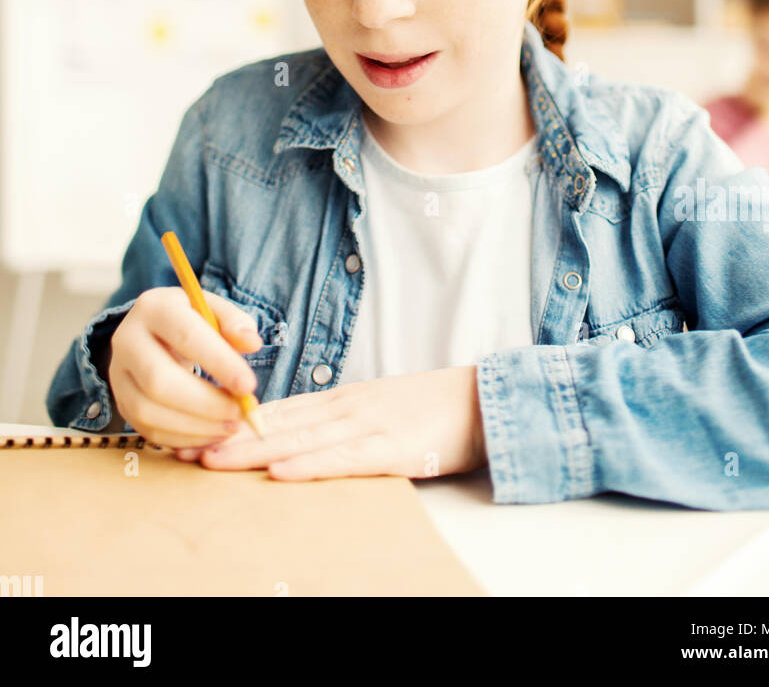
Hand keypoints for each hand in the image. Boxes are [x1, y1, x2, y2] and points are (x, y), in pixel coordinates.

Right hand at [108, 286, 262, 447]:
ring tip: (230, 425)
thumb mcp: (212, 309)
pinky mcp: (121, 401)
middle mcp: (127, 340)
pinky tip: (211, 434)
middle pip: (159, 380)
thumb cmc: (189, 319)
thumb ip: (235, 322)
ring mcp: (118, 374)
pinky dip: (182, 439)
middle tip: (240, 412)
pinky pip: (146, 429)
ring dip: (195, 426)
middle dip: (205, 403)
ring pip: (148, 411)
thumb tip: (252, 344)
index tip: (249, 385)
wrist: (153, 331)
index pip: (186, 335)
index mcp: (153, 307)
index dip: (219, 363)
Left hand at [174, 366, 487, 481]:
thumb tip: (298, 440)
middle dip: (228, 437)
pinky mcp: (392, 448)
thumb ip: (339, 421)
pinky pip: (344, 458)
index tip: (194, 431)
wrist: (483, 400)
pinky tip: (282, 473)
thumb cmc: (430, 409)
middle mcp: (346, 407)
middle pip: (278, 424)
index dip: (234, 423)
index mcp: (342, 399)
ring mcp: (368, 425)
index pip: (278, 411)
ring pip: (300, 440)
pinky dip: (311, 465)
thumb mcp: (377, 408)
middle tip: (182, 449)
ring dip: (253, 451)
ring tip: (213, 460)